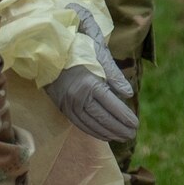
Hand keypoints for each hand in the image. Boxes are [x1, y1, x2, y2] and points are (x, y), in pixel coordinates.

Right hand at [44, 4, 138, 140]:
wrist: (47, 50)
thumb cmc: (76, 47)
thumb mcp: (98, 55)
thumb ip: (114, 75)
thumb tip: (129, 93)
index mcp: (89, 84)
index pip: (112, 106)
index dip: (125, 117)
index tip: (136, 124)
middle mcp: (78, 97)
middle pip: (103, 119)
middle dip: (119, 128)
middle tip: (132, 134)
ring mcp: (68, 104)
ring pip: (91, 124)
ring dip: (108, 133)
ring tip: (121, 137)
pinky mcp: (62, 107)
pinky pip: (79, 124)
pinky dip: (93, 131)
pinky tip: (103, 134)